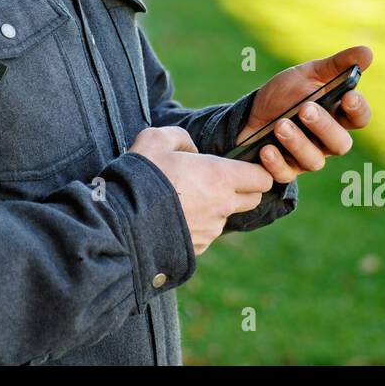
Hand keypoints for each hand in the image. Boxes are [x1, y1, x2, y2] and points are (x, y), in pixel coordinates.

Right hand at [129, 126, 275, 255]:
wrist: (121, 221)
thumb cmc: (142, 175)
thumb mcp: (156, 138)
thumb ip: (181, 138)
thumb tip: (191, 150)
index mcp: (220, 177)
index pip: (263, 178)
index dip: (257, 170)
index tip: (243, 166)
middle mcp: (223, 206)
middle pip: (253, 199)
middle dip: (244, 188)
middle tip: (217, 179)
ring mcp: (211, 230)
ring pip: (226, 216)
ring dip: (216, 207)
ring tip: (185, 198)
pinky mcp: (198, 248)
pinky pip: (207, 233)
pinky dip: (198, 224)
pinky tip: (174, 216)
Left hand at [235, 46, 372, 186]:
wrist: (250, 111)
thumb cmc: (286, 93)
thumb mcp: (308, 74)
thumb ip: (337, 65)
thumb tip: (368, 52)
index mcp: (337, 116)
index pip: (359, 118)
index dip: (358, 110)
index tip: (348, 95)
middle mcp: (326, 141)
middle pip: (340, 144)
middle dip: (324, 127)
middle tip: (306, 108)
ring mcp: (306, 157)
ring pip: (314, 161)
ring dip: (297, 142)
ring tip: (280, 125)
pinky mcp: (284, 170)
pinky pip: (285, 174)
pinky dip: (276, 162)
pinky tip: (266, 148)